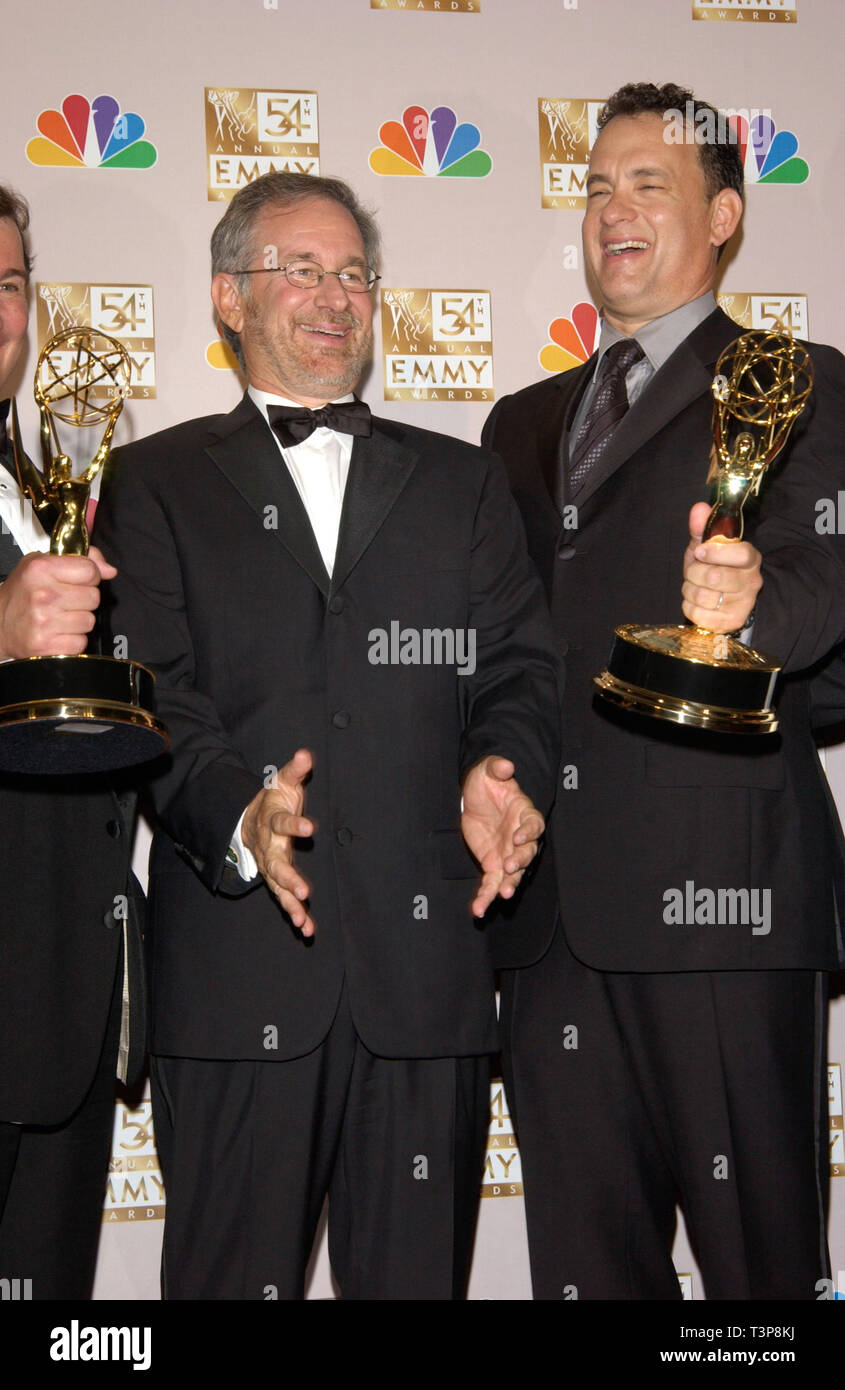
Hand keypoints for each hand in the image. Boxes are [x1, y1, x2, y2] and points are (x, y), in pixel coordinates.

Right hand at [0, 546, 116, 660]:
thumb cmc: (21, 594)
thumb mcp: (41, 564)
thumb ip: (80, 559)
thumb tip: (109, 570)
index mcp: (41, 570)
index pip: (90, 570)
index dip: (89, 576)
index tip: (78, 580)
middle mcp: (43, 595)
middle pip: (94, 597)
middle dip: (84, 600)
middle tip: (65, 601)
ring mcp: (45, 622)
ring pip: (89, 621)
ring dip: (78, 621)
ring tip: (59, 617)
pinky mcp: (48, 645)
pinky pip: (81, 642)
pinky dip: (72, 640)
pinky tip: (57, 632)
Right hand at [241, 748, 315, 935]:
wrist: (247, 820)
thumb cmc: (272, 800)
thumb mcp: (282, 782)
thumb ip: (294, 770)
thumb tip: (306, 754)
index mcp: (271, 821)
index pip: (281, 822)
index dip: (294, 824)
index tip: (310, 827)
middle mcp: (268, 846)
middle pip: (275, 864)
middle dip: (288, 878)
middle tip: (303, 890)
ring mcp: (269, 864)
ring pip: (277, 886)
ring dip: (290, 903)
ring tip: (303, 919)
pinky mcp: (275, 878)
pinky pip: (282, 898)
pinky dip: (294, 913)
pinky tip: (306, 928)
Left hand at [461, 755, 544, 917]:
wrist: (475, 796)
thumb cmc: (487, 781)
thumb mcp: (489, 770)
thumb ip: (498, 768)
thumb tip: (505, 765)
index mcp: (524, 814)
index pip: (533, 825)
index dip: (528, 832)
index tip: (519, 837)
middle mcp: (520, 838)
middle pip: (527, 853)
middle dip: (521, 862)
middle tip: (511, 868)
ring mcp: (508, 854)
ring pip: (513, 874)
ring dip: (509, 885)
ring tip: (504, 895)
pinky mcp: (493, 865)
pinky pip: (491, 884)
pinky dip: (486, 896)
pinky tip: (478, 909)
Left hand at [681, 502, 761, 632]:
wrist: (724, 599)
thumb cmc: (714, 566)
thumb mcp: (707, 545)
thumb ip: (702, 527)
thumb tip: (699, 508)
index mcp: (750, 558)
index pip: (741, 554)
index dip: (715, 552)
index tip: (699, 551)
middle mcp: (752, 582)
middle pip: (715, 577)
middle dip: (694, 572)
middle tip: (693, 571)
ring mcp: (743, 604)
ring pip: (704, 597)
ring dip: (689, 590)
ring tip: (693, 586)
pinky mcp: (730, 622)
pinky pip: (698, 615)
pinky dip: (689, 606)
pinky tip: (696, 602)